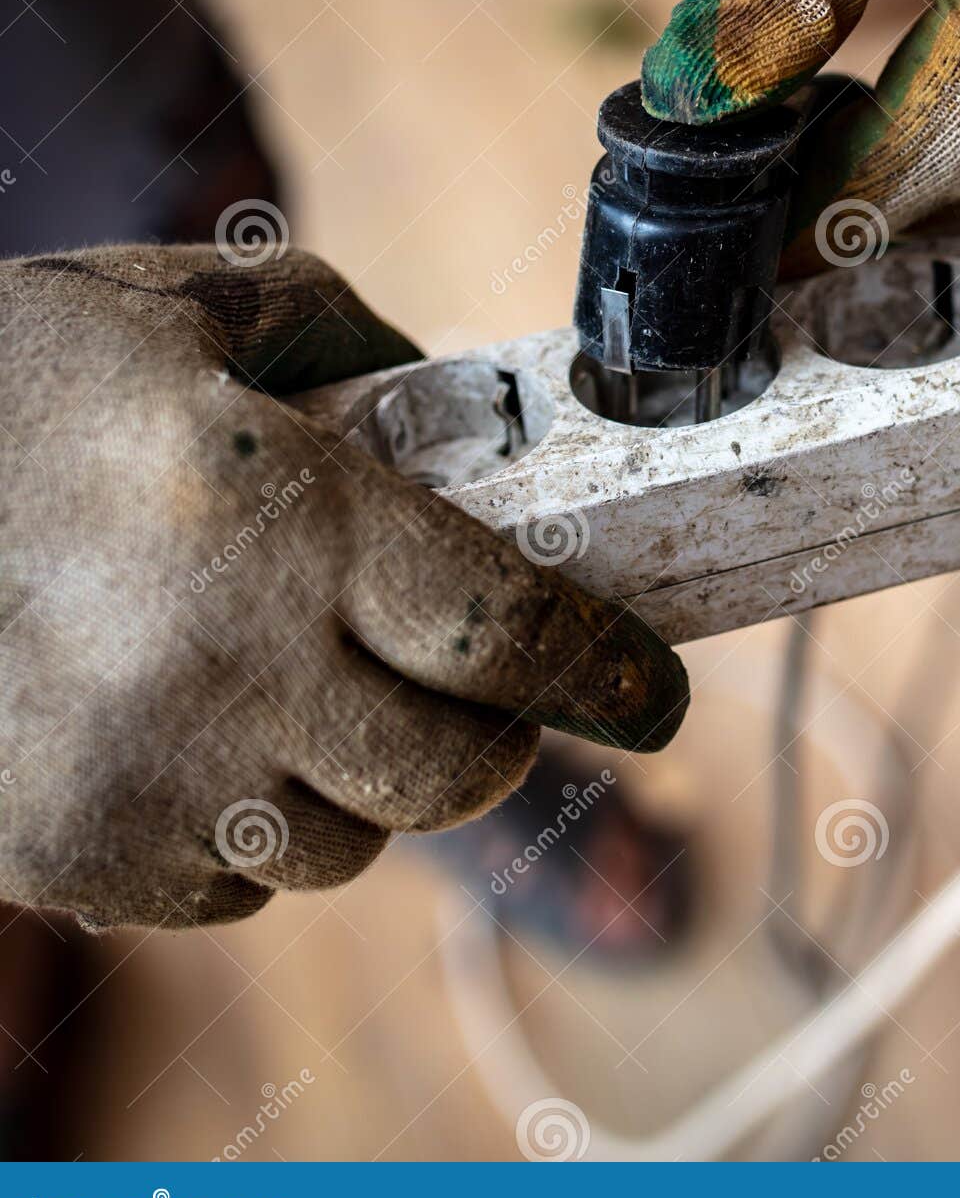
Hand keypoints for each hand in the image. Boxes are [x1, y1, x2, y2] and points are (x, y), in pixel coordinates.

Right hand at [0, 245, 686, 928]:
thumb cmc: (2, 391)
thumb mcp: (176, 310)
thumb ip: (341, 339)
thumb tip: (460, 402)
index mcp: (273, 509)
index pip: (508, 628)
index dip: (608, 670)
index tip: (655, 691)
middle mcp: (224, 662)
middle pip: (455, 769)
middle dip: (501, 738)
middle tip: (493, 696)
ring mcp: (143, 779)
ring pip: (350, 848)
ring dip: (371, 787)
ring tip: (315, 702)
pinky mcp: (71, 858)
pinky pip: (235, 887)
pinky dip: (257, 829)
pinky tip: (206, 743)